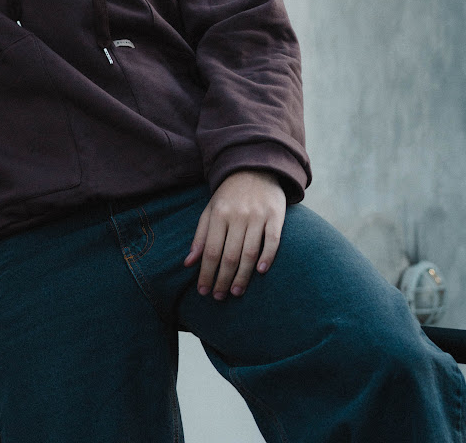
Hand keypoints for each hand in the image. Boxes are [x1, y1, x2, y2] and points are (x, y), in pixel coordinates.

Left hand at [184, 170, 285, 299]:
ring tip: (235, 292)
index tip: (203, 291)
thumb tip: (188, 263)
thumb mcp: (210, 210)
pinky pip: (272, 240)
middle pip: (229, 255)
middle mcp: (238, 215)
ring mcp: (258, 215)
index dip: (206, 273)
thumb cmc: (229, 195)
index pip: (211, 251)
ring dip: (242, 276)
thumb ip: (200, 236)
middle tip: (219, 297)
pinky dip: (267, 257)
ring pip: (249, 252)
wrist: (254, 167)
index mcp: (219, 214)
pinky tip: (260, 272)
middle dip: (222, 280)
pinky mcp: (276, 215)